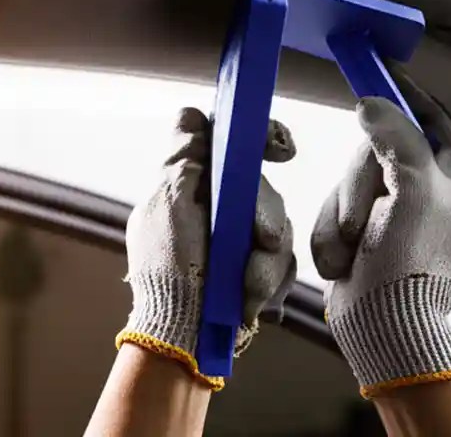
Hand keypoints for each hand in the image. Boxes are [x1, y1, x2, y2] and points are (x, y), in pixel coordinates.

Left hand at [118, 107, 297, 389]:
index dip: (262, 136)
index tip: (281, 150)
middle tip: (262, 239)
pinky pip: (283, 263)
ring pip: (278, 228)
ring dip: (264, 260)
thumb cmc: (167, 270)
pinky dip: (268, 281)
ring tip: (247, 287)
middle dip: (265, 216)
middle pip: (261, 189)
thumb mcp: (167, 206)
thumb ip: (183, 159)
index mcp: (196, 183)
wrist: (182, 335)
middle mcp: (221, 206)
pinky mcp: (259, 268)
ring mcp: (242, 238)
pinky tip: (251, 299)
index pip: (233, 141)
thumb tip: (190, 116)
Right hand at [311, 75, 450, 397]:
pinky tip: (343, 261)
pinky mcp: (363, 236)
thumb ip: (395, 134)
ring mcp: (395, 216)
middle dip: (359, 183)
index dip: (406, 94)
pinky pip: (333, 212)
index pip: (433, 118)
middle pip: (378, 150)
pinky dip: (330, 235)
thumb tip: (372, 102)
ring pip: (349, 182)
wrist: (382, 328)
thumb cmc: (411, 262)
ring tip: (352, 247)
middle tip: (361, 214)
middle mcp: (430, 194)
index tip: (379, 71)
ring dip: (341, 214)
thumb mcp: (412, 186)